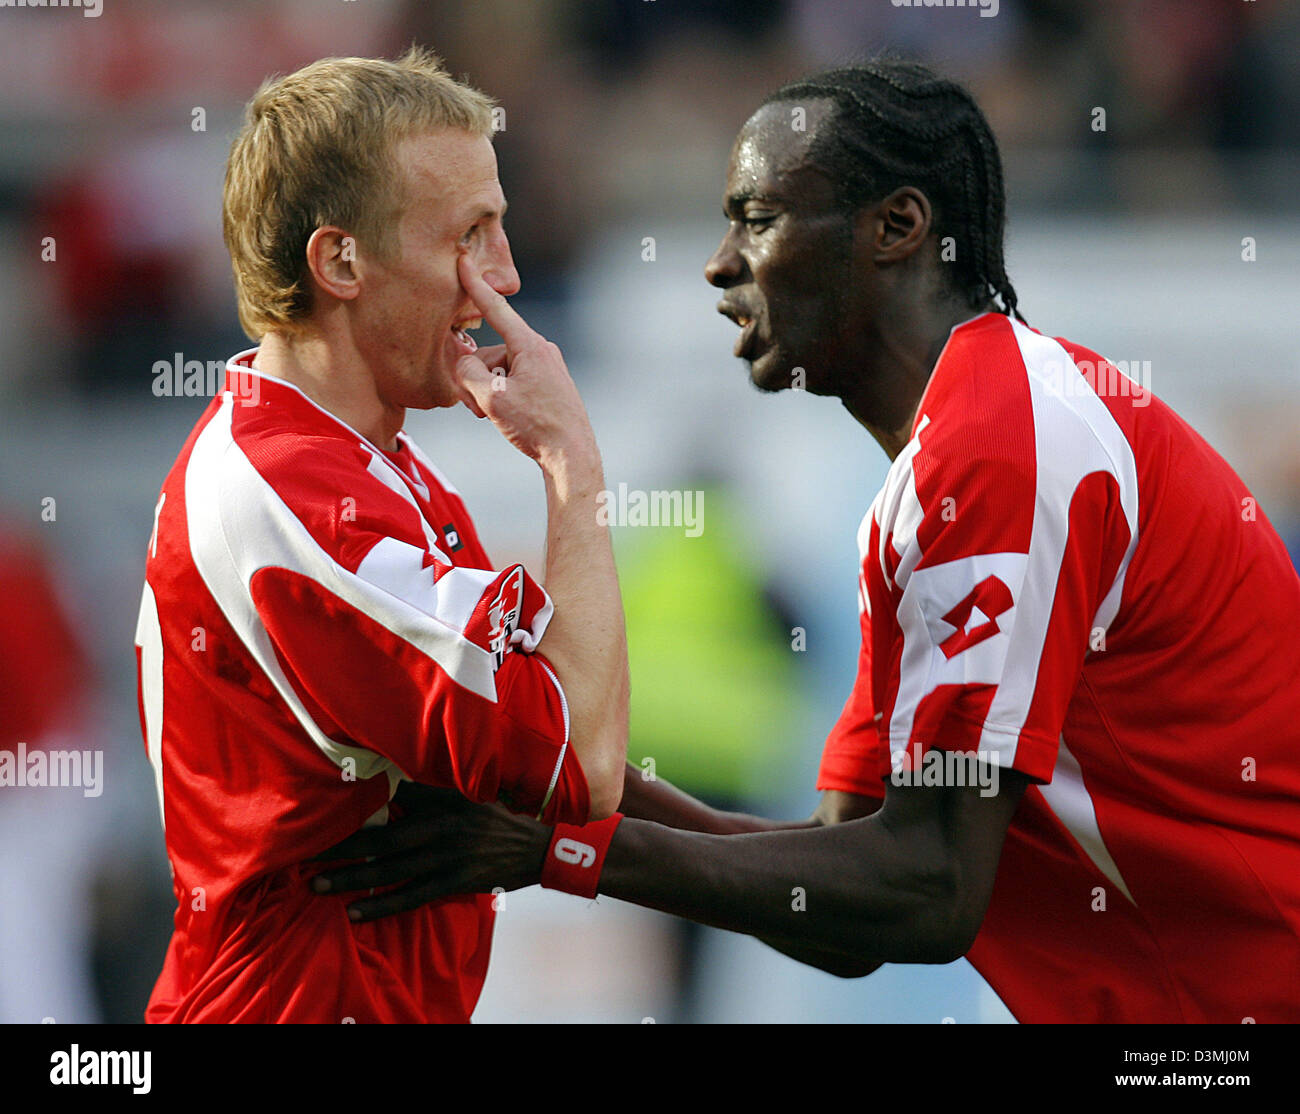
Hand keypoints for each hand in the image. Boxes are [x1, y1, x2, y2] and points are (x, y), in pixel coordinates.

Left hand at [309, 782, 550, 922]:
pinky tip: (355, 913)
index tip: (324, 807)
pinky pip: (411, 896)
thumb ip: (428, 790)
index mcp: (442, 799)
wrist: (533, 847)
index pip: (394, 795)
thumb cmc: (492, 819)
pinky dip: (382, 906)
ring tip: (319, 885)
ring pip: (390, 870)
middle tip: (307, 854)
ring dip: (352, 878)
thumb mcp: (464, 793)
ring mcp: (446, 856)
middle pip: (382, 838)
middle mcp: (441, 825)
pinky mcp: (453, 882)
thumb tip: (387, 782)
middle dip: (342, 846)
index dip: (360, 801)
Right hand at [453, 252, 598, 467]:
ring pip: (499, 369)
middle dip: (475, 376)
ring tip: (493, 416)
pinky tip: (504, 417)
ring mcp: (546, 367)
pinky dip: (501, 395)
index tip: (464, 261)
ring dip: (486, 390)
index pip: (496, 308)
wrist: (571, 454)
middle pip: (490, 351)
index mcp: (529, 346)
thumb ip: (467, 373)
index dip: (475, 285)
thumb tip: (462, 364)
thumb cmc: (537, 426)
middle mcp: (540, 351)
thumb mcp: (492, 398)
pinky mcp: (547, 384)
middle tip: (478, 406)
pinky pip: (513, 380)